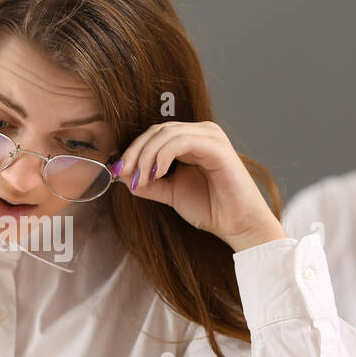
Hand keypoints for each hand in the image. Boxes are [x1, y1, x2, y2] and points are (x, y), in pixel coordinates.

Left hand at [110, 120, 285, 250]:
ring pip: (166, 134)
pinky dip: (163, 156)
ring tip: (142, 179)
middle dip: (136, 152)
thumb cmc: (211, 207)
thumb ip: (148, 182)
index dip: (133, 150)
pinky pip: (182, 142)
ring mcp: (211, 137)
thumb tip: (121, 173)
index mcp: (191, 140)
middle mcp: (202, 132)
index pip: (154, 134)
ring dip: (147, 156)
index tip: (118, 172)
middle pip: (157, 130)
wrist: (237, 225)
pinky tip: (157, 174)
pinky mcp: (217, 147)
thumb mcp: (170, 192)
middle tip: (124, 173)